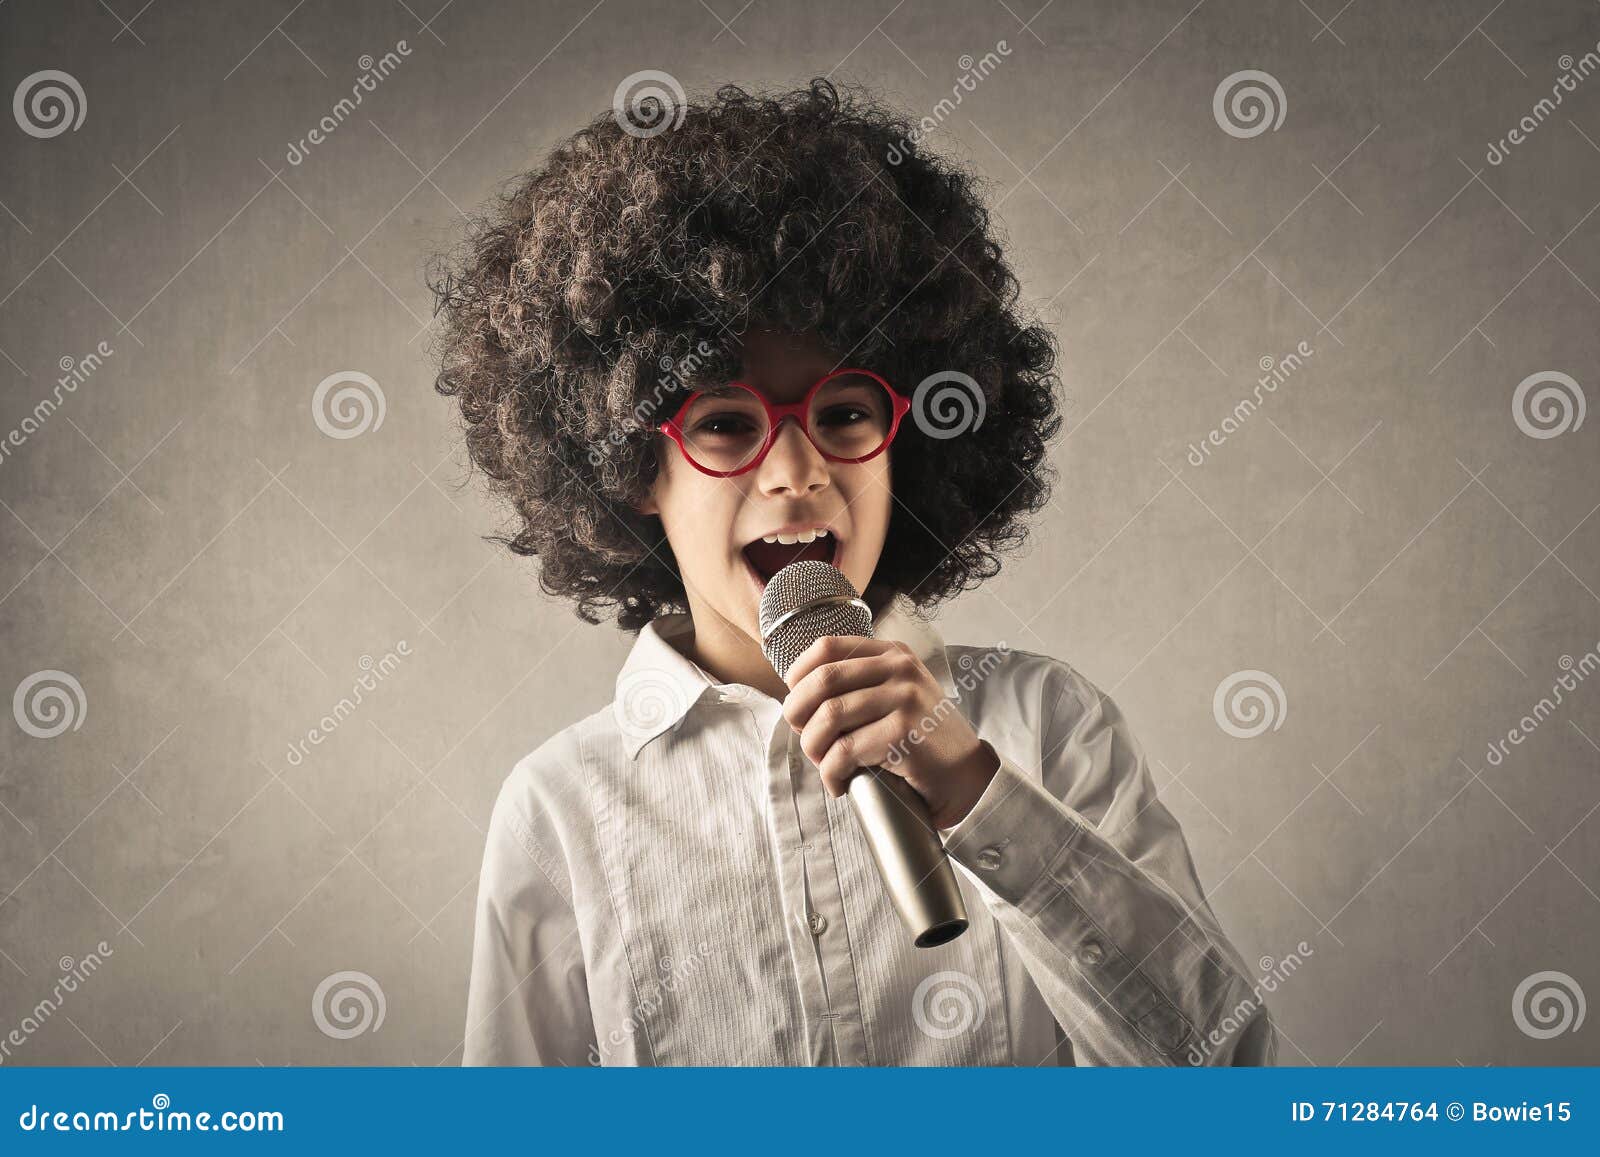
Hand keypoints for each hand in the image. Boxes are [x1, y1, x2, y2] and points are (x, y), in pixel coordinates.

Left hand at [780, 635, 999, 829]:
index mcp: (893, 654)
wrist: (969, 777)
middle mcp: (899, 669)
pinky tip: (839, 784)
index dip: (798, 675)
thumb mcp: (899, 696)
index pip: (827, 647)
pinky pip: (844, 752)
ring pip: (828, 717)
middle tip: (807, 741)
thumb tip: (800, 698)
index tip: (797, 704)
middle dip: (798, 714)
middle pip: (822, 680)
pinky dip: (831, 774)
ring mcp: (903, 699)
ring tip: (825, 766)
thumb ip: (862, 685)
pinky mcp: (902, 734)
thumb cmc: (924, 741)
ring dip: (814, 749)